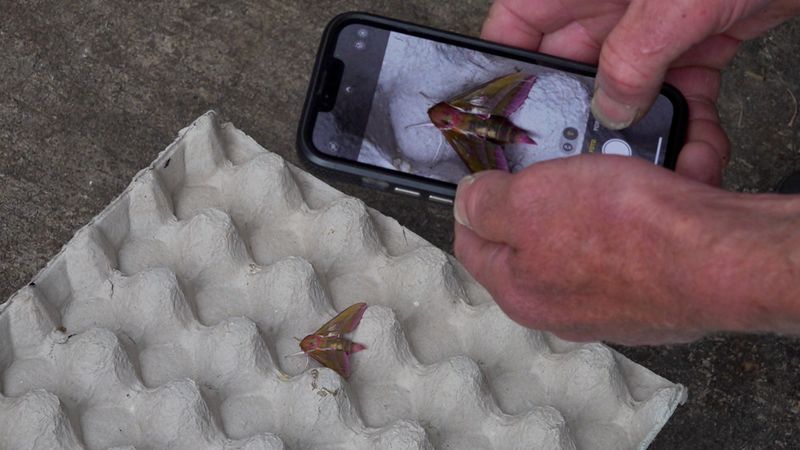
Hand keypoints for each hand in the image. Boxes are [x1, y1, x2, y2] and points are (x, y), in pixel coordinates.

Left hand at [453, 157, 799, 344]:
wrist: (717, 257)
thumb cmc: (625, 232)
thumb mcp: (529, 200)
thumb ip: (486, 204)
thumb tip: (465, 202)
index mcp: (518, 291)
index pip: (471, 245)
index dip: (470, 205)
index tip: (480, 180)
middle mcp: (559, 309)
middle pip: (526, 245)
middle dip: (533, 201)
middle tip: (548, 168)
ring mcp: (606, 306)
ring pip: (578, 242)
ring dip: (583, 205)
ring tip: (600, 174)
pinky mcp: (649, 296)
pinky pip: (622, 248)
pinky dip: (624, 219)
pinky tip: (638, 196)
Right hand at [482, 0, 799, 184]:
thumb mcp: (671, 0)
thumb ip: (632, 55)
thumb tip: (611, 108)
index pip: (519, 23)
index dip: (504, 68)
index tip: (504, 114)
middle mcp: (611, 2)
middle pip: (575, 68)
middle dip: (584, 116)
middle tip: (587, 159)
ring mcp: (655, 23)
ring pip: (629, 89)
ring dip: (644, 130)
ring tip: (654, 162)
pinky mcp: (699, 38)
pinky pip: (682, 91)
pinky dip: (692, 123)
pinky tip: (699, 147)